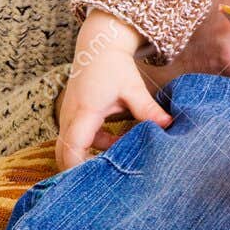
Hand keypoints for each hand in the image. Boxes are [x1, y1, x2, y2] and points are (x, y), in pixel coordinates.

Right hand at [56, 11, 172, 169]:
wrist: (99, 46)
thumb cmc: (114, 67)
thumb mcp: (133, 88)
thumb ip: (148, 109)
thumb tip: (168, 125)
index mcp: (85, 112)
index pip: (72, 148)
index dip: (77, 168)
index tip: (93, 182)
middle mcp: (71, 117)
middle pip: (61, 154)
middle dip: (76, 171)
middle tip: (101, 183)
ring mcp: (68, 116)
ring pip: (67, 148)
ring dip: (86, 158)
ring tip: (113, 166)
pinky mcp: (73, 116)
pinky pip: (75, 139)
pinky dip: (92, 146)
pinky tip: (116, 142)